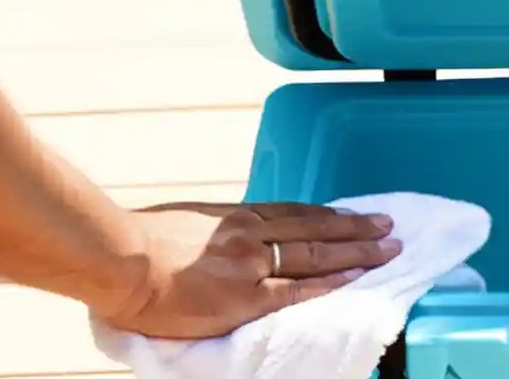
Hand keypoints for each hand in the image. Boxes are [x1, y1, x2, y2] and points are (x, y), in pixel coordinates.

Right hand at [100, 201, 399, 338]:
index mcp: (234, 216)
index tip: (352, 214)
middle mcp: (251, 233)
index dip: (327, 215)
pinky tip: (356, 277)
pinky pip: (299, 287)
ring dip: (358, 250)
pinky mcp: (247, 296)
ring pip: (318, 253)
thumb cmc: (135, 241)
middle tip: (388, 226)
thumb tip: (208, 239)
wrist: (120, 258)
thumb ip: (206, 230)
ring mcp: (253, 263)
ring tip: (388, 248)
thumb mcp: (180, 222)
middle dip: (356, 228)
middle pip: (315, 228)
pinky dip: (331, 281)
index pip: (293, 213)